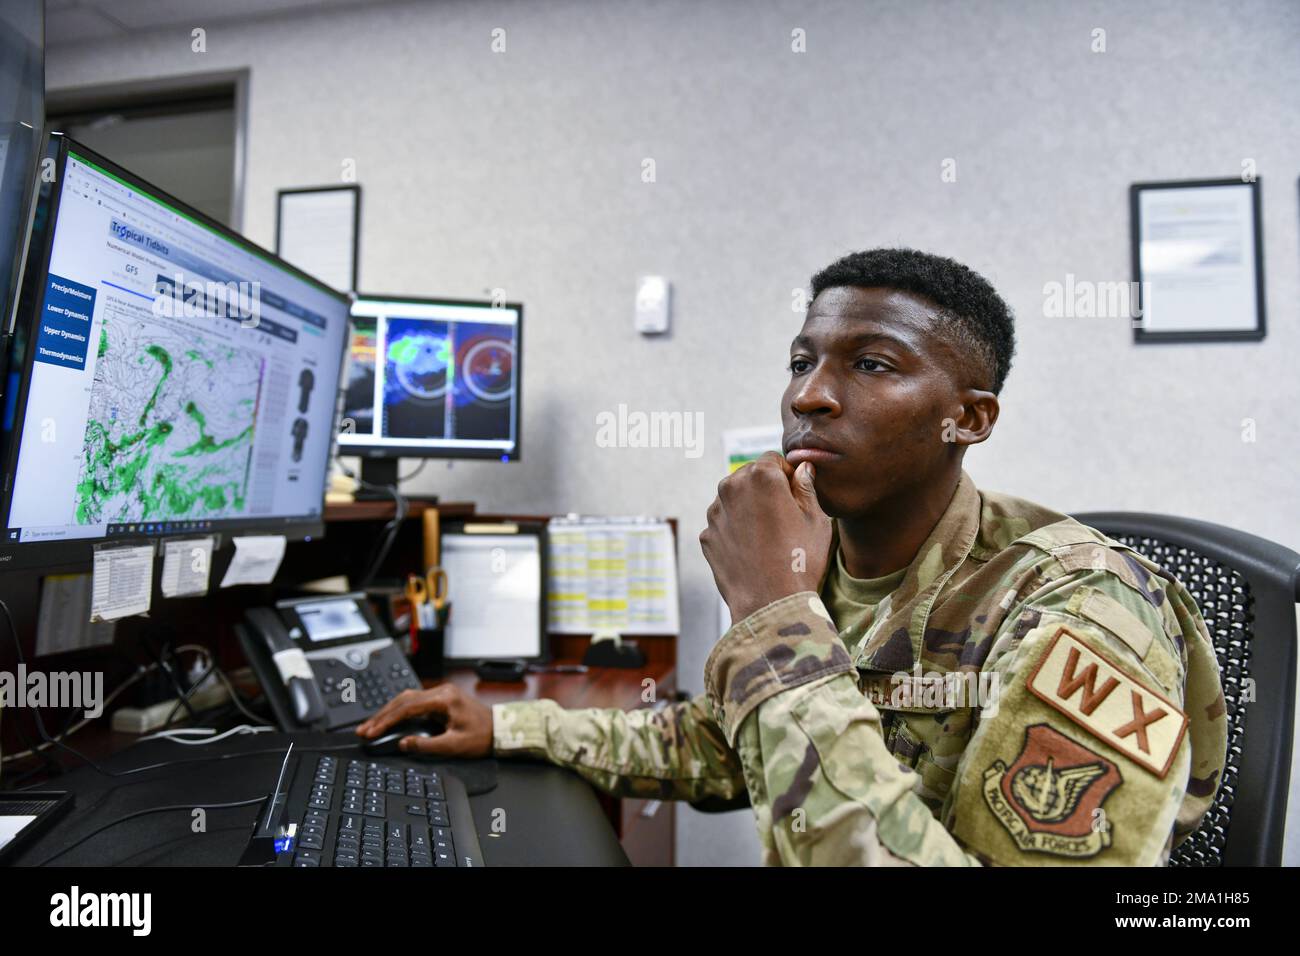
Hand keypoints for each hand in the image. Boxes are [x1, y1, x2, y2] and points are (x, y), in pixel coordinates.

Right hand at [355, 684, 493, 757]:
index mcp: (444, 699)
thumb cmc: (482, 737)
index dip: (387, 720)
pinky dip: (398, 711)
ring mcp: (440, 694)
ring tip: (371, 726)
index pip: (407, 707)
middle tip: (364, 730)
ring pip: (406, 699)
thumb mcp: (454, 746)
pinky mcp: (440, 700)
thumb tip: (403, 744)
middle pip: (403, 700)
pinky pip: (414, 702)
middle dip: (381, 715)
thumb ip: (427, 745)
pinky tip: (388, 719)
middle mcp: (441, 691)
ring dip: (388, 712)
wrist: (500, 729)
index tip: (372, 731)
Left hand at [700, 451, 831, 623]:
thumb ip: (806, 487)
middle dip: (764, 489)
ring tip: (768, 537)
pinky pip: (724, 524)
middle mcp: (730, 487)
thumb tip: (801, 469)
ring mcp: (715, 513)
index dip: (788, 476)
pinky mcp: (707, 535)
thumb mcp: (816, 519)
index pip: (773, 459)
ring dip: (748, 508)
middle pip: (749, 476)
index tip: (796, 496)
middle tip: (783, 518)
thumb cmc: (800, 559)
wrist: (770, 603)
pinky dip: (735, 531)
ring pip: (734, 500)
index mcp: (761, 476)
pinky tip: (753, 551)